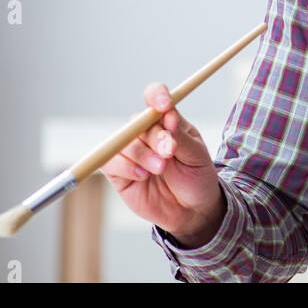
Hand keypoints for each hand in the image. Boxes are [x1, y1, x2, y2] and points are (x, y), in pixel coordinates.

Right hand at [101, 82, 225, 246]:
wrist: (191, 211)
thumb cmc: (196, 178)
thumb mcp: (197, 156)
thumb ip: (180, 137)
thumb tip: (168, 115)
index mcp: (167, 121)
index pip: (155, 98)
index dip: (156, 96)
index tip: (164, 105)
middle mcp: (146, 133)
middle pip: (137, 121)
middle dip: (154, 136)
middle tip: (169, 151)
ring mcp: (130, 152)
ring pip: (123, 141)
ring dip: (142, 154)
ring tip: (160, 168)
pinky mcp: (118, 172)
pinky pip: (110, 162)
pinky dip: (126, 167)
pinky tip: (143, 176)